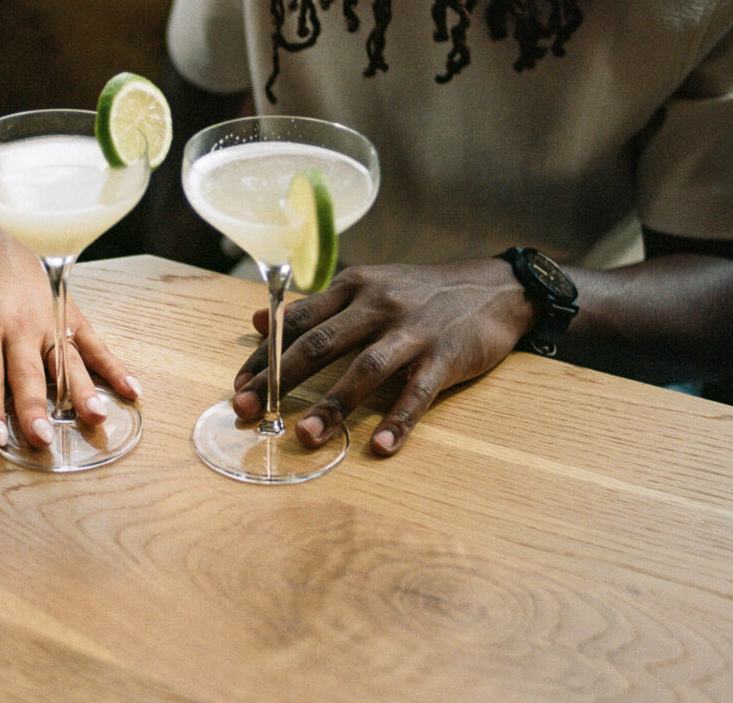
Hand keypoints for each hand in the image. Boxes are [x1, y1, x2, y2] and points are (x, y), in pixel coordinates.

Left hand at [0, 222, 140, 449]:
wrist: (1, 245)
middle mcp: (18, 329)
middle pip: (28, 373)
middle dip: (36, 407)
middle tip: (43, 439)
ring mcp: (49, 323)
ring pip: (66, 361)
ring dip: (82, 390)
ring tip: (96, 417)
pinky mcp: (72, 317)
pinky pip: (96, 344)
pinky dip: (115, 366)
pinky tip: (132, 389)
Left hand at [231, 258, 531, 455]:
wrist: (495, 287)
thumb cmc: (420, 292)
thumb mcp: (367, 286)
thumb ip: (316, 307)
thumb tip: (260, 321)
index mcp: (353, 287)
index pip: (297, 320)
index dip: (264, 353)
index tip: (237, 383)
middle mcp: (378, 305)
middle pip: (320, 343)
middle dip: (279, 378)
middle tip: (248, 408)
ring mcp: (412, 331)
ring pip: (365, 370)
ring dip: (333, 405)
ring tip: (305, 436)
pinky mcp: (445, 357)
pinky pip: (417, 393)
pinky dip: (398, 420)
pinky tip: (380, 446)